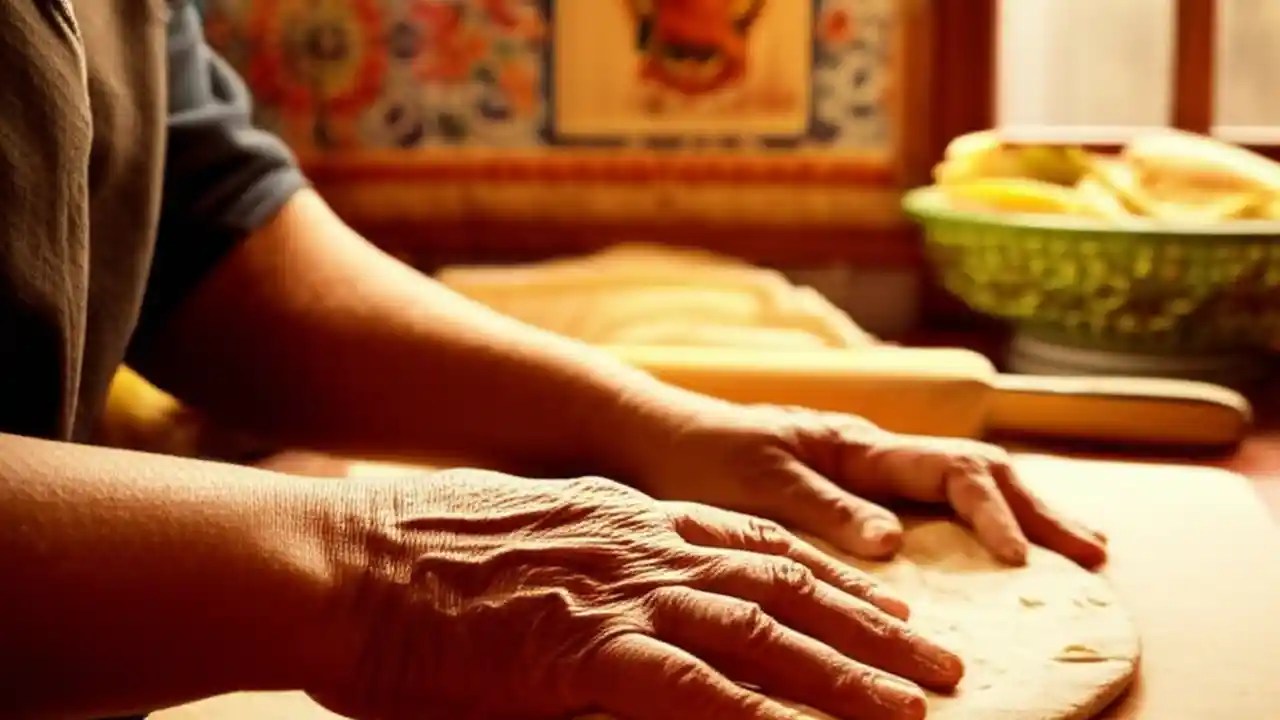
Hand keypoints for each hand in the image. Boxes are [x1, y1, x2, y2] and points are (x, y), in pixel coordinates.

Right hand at [305, 471, 962, 719]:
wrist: (341, 561)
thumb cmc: (408, 560)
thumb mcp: (518, 546)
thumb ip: (583, 570)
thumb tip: (619, 610)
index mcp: (622, 520)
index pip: (748, 543)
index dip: (823, 574)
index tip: (880, 601)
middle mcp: (637, 546)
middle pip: (779, 584)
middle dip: (865, 626)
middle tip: (934, 660)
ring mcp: (615, 595)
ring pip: (758, 633)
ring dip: (840, 672)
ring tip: (910, 705)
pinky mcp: (582, 652)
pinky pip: (689, 687)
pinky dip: (751, 713)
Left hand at [633, 400, 1107, 568]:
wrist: (661, 439)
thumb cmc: (703, 457)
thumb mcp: (759, 484)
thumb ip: (826, 507)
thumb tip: (897, 542)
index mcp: (860, 445)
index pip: (953, 468)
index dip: (994, 512)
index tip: (1020, 560)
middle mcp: (875, 452)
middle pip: (978, 470)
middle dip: (1038, 508)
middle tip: (1095, 551)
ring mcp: (868, 469)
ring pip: (963, 483)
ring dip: (1020, 513)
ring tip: (1073, 547)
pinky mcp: (853, 491)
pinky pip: (931, 505)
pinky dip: (976, 524)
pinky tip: (997, 551)